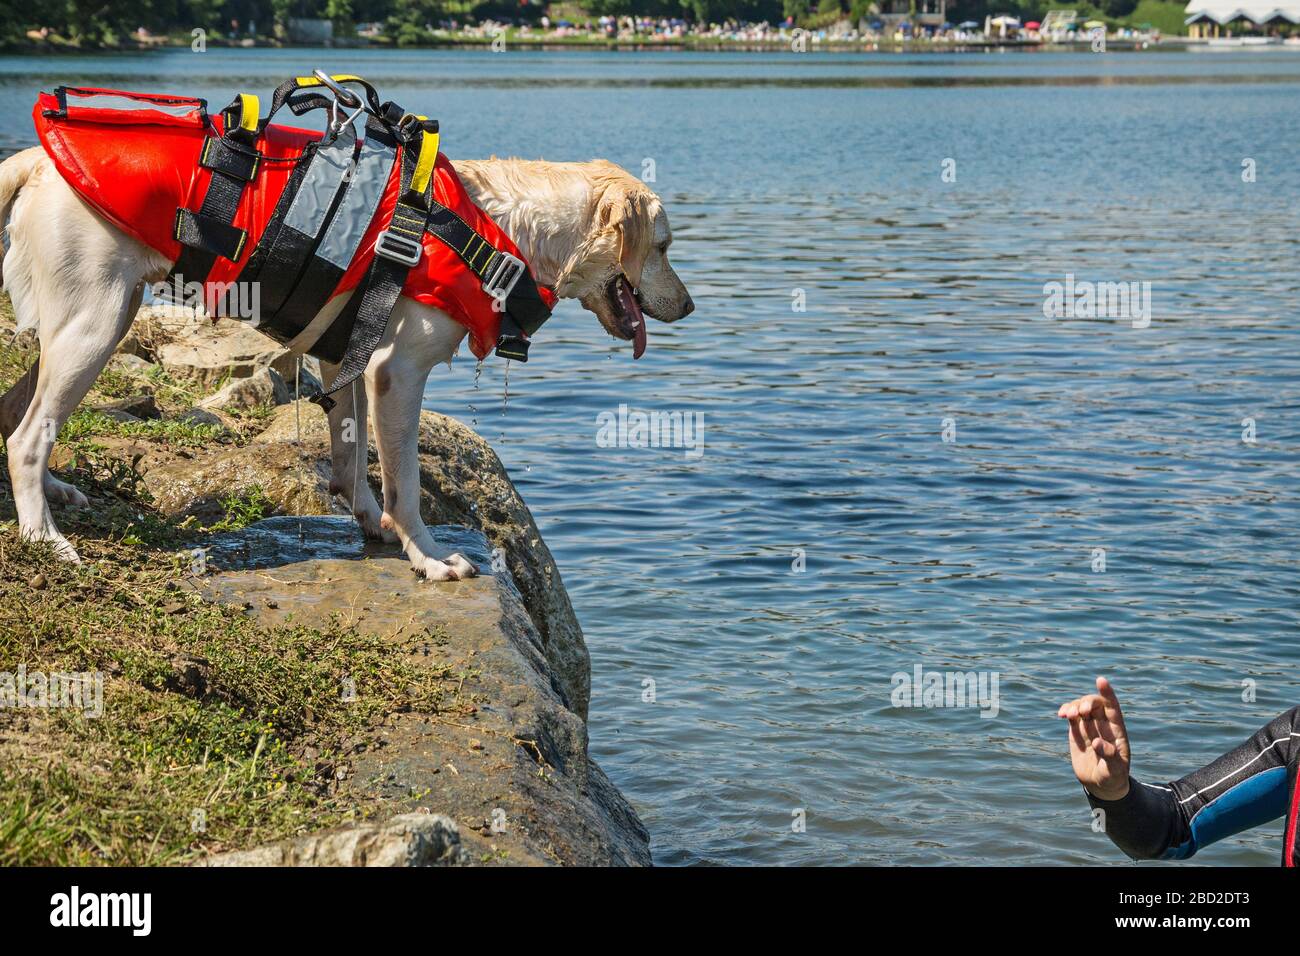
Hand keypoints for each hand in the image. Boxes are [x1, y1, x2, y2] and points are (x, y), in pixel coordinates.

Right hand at [1057, 677, 1131, 801]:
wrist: (1100, 784)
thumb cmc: (1113, 777)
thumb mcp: (1114, 770)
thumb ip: (1109, 756)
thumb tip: (1097, 742)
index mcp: (1116, 730)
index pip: (1113, 707)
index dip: (1107, 693)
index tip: (1100, 680)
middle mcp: (1103, 724)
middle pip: (1095, 703)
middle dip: (1087, 702)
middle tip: (1081, 712)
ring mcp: (1089, 726)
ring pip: (1081, 707)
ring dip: (1074, 706)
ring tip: (1068, 715)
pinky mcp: (1077, 731)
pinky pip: (1071, 715)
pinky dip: (1066, 711)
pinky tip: (1061, 714)